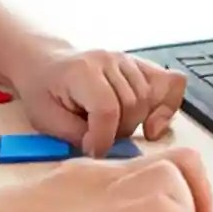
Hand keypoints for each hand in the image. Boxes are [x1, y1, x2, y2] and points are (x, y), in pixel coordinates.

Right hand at [0, 146, 212, 211]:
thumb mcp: (67, 207)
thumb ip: (98, 211)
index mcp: (103, 173)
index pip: (160, 163)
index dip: (185, 188)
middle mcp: (114, 173)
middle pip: (181, 158)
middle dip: (202, 193)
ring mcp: (115, 188)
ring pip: (179, 175)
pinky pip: (171, 211)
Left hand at [10, 48, 186, 156]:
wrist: (44, 64)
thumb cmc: (43, 91)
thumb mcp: (46, 119)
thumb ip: (76, 135)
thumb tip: (104, 149)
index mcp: (82, 70)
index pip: (107, 109)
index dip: (103, 138)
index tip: (93, 151)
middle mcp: (109, 60)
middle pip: (132, 105)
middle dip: (118, 132)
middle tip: (99, 138)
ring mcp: (127, 60)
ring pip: (150, 99)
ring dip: (136, 122)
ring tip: (114, 127)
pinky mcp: (140, 65)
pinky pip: (169, 83)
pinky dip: (165, 107)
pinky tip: (151, 124)